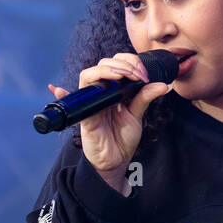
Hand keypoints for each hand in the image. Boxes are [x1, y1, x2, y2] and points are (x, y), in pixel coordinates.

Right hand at [50, 53, 171, 182]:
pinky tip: (58, 90)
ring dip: (106, 70)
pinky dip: (62, 94)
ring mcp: (91, 102)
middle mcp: (101, 92)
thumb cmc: (123, 137)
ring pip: (89, 75)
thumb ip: (145, 98)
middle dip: (123, 64)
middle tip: (138, 75)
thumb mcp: (136, 115)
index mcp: (114, 89)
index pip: (117, 64)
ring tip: (122, 75)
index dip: (130, 62)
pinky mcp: (85, 115)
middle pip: (104, 64)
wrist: (116, 160)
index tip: (144, 74)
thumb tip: (164, 84)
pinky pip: (72, 101)